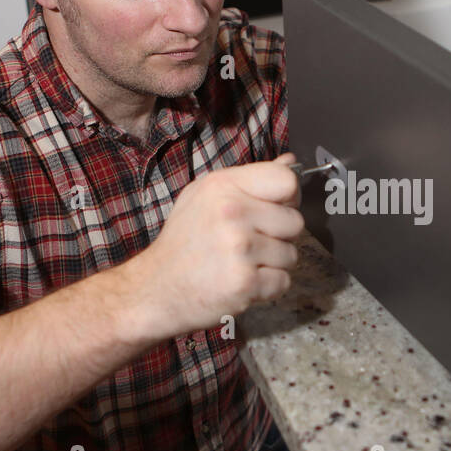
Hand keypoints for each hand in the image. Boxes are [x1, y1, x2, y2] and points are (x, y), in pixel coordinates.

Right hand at [120, 151, 304, 338]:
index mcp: (223, 186)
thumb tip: (290, 161)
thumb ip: (250, 179)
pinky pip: (283, 281)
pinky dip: (268, 287)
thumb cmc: (184, 242)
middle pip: (295, 221)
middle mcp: (233, 213)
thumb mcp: (206, 196)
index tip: (274, 210)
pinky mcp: (244, 282)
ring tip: (241, 263)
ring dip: (273, 264)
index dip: (288, 198)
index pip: (287, 181)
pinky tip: (242, 281)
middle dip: (279, 236)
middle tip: (248, 244)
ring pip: (291, 254)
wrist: (155, 288)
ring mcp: (239, 249)